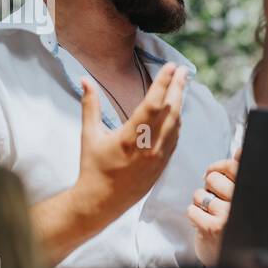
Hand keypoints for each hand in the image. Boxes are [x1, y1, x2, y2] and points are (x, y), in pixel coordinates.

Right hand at [70, 62, 186, 227]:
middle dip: (178, 88)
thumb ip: (90, 105)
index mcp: (130, 137)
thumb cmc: (93, 167)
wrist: (102, 200)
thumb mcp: (89, 135)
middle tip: (182, 70)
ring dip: (180, 103)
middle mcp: (149, 146)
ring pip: (176, 124)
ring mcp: (159, 156)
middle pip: (171, 111)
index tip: (170, 67)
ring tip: (181, 85)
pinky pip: (175, 138)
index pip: (153, 104)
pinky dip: (177, 122)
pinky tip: (176, 111)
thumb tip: (85, 80)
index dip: (163, 83)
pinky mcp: (163, 164)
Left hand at [189, 148, 239, 267]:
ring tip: (212, 213)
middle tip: (215, 200)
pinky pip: (192, 210)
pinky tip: (205, 223)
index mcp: (252, 192)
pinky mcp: (213, 228)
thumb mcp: (246, 198)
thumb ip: (242, 173)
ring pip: (200, 194)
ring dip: (201, 203)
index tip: (214, 173)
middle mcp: (243, 202)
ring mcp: (228, 215)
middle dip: (209, 188)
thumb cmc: (240, 225)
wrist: (237, 260)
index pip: (232, 166)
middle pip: (213, 179)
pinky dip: (194, 216)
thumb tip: (239, 150)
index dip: (218, 167)